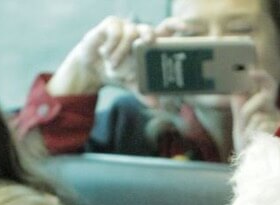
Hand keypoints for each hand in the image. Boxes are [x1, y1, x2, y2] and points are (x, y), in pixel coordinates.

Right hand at [46, 16, 168, 95]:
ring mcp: (126, 27)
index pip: (167, 31)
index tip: (187, 28)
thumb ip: (143, 91)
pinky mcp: (111, 24)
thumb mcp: (131, 83)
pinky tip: (106, 54)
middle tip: (149, 41)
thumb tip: (155, 105)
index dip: (177, 26)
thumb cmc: (118, 72)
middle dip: (150, 34)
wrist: (92, 68)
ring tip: (114, 65)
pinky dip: (112, 46)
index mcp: (149, 45)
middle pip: (149, 28)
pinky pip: (115, 32)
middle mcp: (139, 34)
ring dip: (122, 51)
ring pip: (130, 33)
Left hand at [230, 69, 279, 153]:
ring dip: (248, 131)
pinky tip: (257, 146)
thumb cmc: (250, 149)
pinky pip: (263, 128)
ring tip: (252, 143)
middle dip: (247, 112)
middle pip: (262, 100)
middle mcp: (278, 114)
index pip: (269, 87)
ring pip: (259, 117)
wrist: (256, 170)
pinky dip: (253, 137)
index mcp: (269, 109)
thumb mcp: (241, 128)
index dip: (263, 78)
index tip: (251, 72)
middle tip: (245, 130)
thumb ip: (239, 110)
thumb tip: (237, 92)